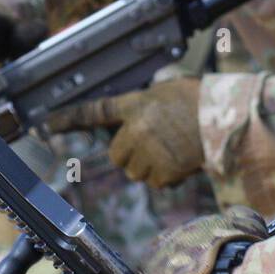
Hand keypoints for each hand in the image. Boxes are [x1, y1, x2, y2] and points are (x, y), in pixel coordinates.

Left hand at [44, 77, 202, 188]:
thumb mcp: (168, 90)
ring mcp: (148, 151)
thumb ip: (148, 104)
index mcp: (136, 105)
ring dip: (151, 168)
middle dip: (132, 156)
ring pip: (136, 173)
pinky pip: (157, 182)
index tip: (48, 124)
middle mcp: (136, 129)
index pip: (95, 111)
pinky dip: (170, 177)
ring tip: (176, 151)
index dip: (70, 118)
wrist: (226, 119)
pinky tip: (185, 161)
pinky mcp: (164, 170)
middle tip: (156, 147)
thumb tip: (140, 123)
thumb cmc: (201, 101)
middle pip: (117, 155)